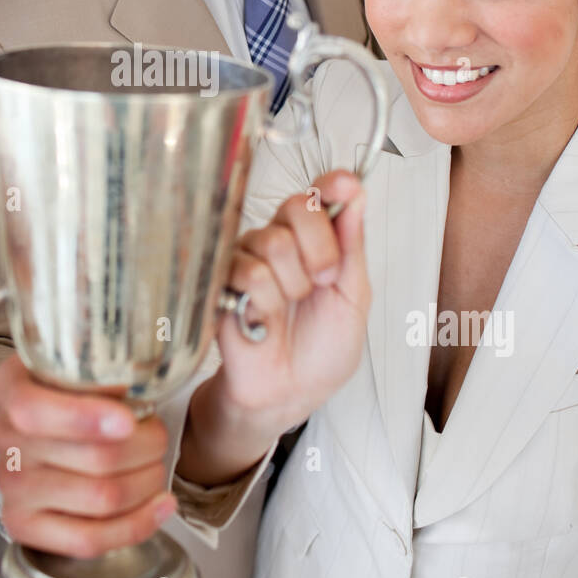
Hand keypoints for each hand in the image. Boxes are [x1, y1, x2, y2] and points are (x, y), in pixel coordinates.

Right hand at [0, 355, 176, 558]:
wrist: (43, 427)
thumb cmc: (70, 390)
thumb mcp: (77, 362)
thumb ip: (100, 367)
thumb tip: (136, 384)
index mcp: (10, 388)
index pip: (35, 410)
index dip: (86, 418)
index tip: (129, 420)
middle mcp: (5, 439)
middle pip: (91, 458)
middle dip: (146, 448)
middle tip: (160, 437)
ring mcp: (10, 487)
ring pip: (100, 498)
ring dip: (147, 482)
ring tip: (158, 466)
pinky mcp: (23, 525)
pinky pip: (87, 540)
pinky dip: (137, 524)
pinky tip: (161, 505)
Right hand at [179, 170, 369, 484]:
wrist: (289, 393)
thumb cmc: (321, 351)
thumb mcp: (353, 298)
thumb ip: (352, 246)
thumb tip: (356, 196)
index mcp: (314, 240)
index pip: (319, 193)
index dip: (331, 184)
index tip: (343, 185)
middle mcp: (279, 241)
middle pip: (297, 206)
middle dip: (320, 248)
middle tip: (323, 282)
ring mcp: (247, 259)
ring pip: (273, 242)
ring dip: (292, 286)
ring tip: (288, 310)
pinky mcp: (221, 282)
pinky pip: (248, 272)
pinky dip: (266, 302)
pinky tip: (263, 320)